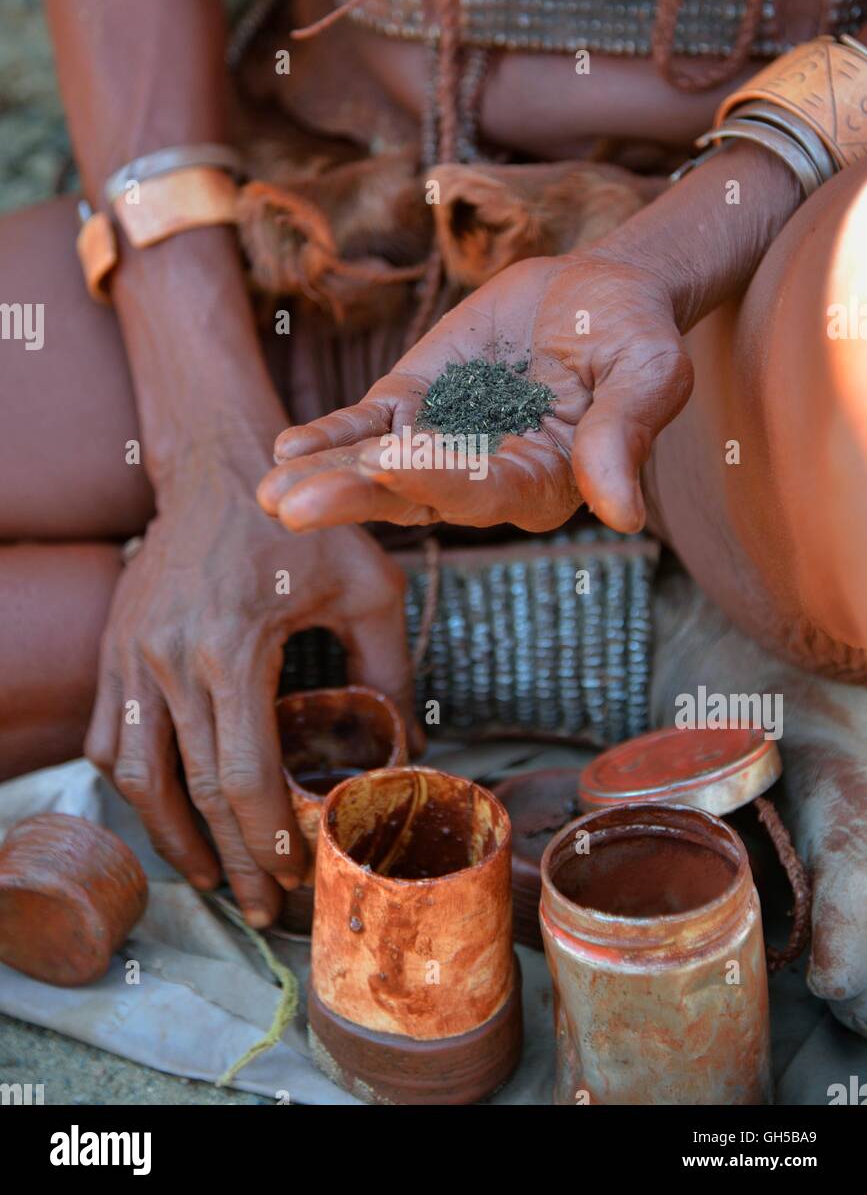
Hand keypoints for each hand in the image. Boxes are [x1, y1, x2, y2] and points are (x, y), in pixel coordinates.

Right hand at [85, 440, 412, 926]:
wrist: (219, 466)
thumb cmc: (302, 523)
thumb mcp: (368, 585)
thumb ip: (390, 669)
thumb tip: (408, 746)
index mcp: (236, 646)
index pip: (242, 775)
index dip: (266, 839)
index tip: (293, 876)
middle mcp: (173, 659)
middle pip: (193, 791)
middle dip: (228, 860)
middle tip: (259, 907)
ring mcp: (133, 655)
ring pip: (137, 776)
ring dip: (171, 838)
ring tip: (208, 877)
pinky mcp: (116, 647)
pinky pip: (108, 738)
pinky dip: (135, 786)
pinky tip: (166, 811)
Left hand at [258, 252, 693, 535]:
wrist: (598, 288)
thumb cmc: (634, 335)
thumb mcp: (647, 373)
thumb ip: (625, 435)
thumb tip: (624, 514)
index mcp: (543, 483)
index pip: (485, 490)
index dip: (439, 479)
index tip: (390, 463)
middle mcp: (484, 477)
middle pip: (413, 495)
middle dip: (353, 499)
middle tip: (292, 508)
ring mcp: (441, 440)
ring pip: (376, 467)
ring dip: (326, 479)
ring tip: (270, 492)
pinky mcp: (413, 402)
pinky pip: (365, 425)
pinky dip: (329, 438)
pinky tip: (287, 449)